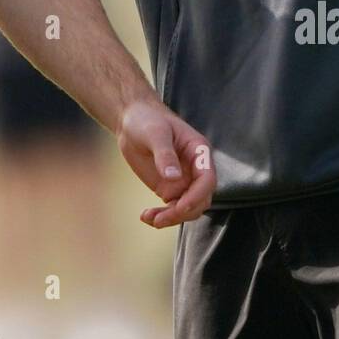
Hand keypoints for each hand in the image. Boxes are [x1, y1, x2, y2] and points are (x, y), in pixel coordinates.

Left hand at [116, 98, 216, 228]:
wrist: (131, 120)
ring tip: (150, 219)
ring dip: (172, 218)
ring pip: (188, 208)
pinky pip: (172, 209)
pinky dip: (162, 216)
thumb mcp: (154, 133)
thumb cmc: (146, 119)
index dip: (197, 195)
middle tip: (160, 219)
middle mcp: (195, 169)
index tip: (181, 206)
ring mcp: (183, 180)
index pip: (207, 179)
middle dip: (183, 212)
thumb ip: (165, 154)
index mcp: (199, 151)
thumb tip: (174, 177)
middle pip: (200, 199)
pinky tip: (146, 217)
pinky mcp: (169, 188)